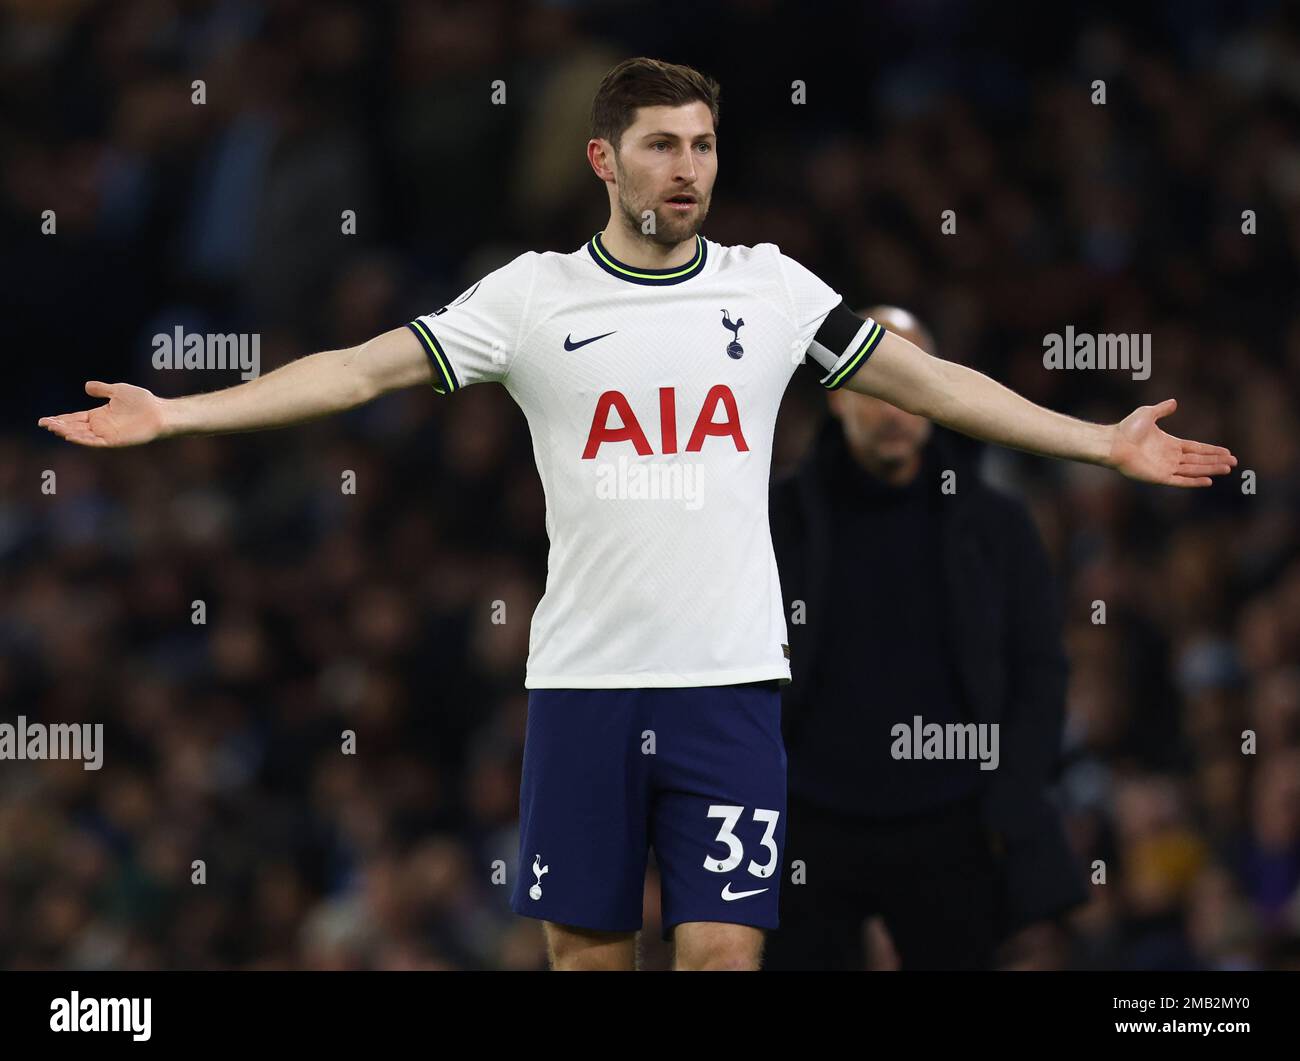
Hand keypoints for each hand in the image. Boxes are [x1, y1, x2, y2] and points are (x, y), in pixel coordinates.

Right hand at [38, 381, 167, 446]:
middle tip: (44, 423)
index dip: (60, 419)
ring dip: (68, 432)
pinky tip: (71, 436)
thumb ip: (102, 389)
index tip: (45, 420)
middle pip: (75, 427)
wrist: (159, 411)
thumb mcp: (117, 390)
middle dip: (59, 426)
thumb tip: (86, 386)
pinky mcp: (115, 441)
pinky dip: (82, 439)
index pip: (75, 418)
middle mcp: (101, 426)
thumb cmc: (142, 401)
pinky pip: (95, 442)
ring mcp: (107, 434)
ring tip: (54, 428)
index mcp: (99, 416)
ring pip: (82, 435)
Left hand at [1107, 398, 1235, 485]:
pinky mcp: (1159, 477)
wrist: (1114, 442)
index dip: (1211, 450)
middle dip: (1216, 461)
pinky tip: (1208, 480)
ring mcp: (1165, 467)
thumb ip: (1162, 410)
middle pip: (1198, 460)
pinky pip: (1180, 480)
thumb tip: (1174, 402)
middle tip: (1234, 462)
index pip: (1196, 448)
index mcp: (1170, 443)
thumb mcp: (1148, 414)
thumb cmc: (1127, 428)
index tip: (1226, 452)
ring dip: (1210, 469)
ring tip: (1227, 469)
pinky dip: (1194, 481)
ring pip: (1193, 469)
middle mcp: (1170, 456)